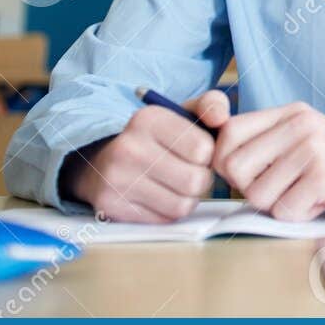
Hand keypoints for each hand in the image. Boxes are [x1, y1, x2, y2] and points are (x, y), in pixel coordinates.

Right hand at [62, 95, 222, 222]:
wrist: (103, 162)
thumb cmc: (157, 139)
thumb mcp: (183, 113)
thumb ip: (211, 105)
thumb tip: (221, 118)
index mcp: (148, 119)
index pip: (203, 149)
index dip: (207, 154)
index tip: (197, 151)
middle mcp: (128, 148)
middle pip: (195, 180)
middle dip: (201, 178)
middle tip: (190, 171)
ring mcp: (116, 179)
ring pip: (182, 204)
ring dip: (187, 198)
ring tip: (176, 184)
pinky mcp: (111, 206)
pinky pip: (164, 219)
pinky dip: (169, 211)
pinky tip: (160, 196)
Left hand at [212, 101, 324, 221]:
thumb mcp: (303, 146)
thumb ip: (265, 147)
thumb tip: (213, 162)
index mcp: (291, 113)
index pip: (227, 135)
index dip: (229, 166)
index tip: (256, 177)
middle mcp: (301, 122)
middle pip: (234, 167)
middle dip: (254, 190)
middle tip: (288, 190)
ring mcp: (313, 146)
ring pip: (258, 195)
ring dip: (282, 206)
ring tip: (311, 194)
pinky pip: (285, 210)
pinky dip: (302, 216)